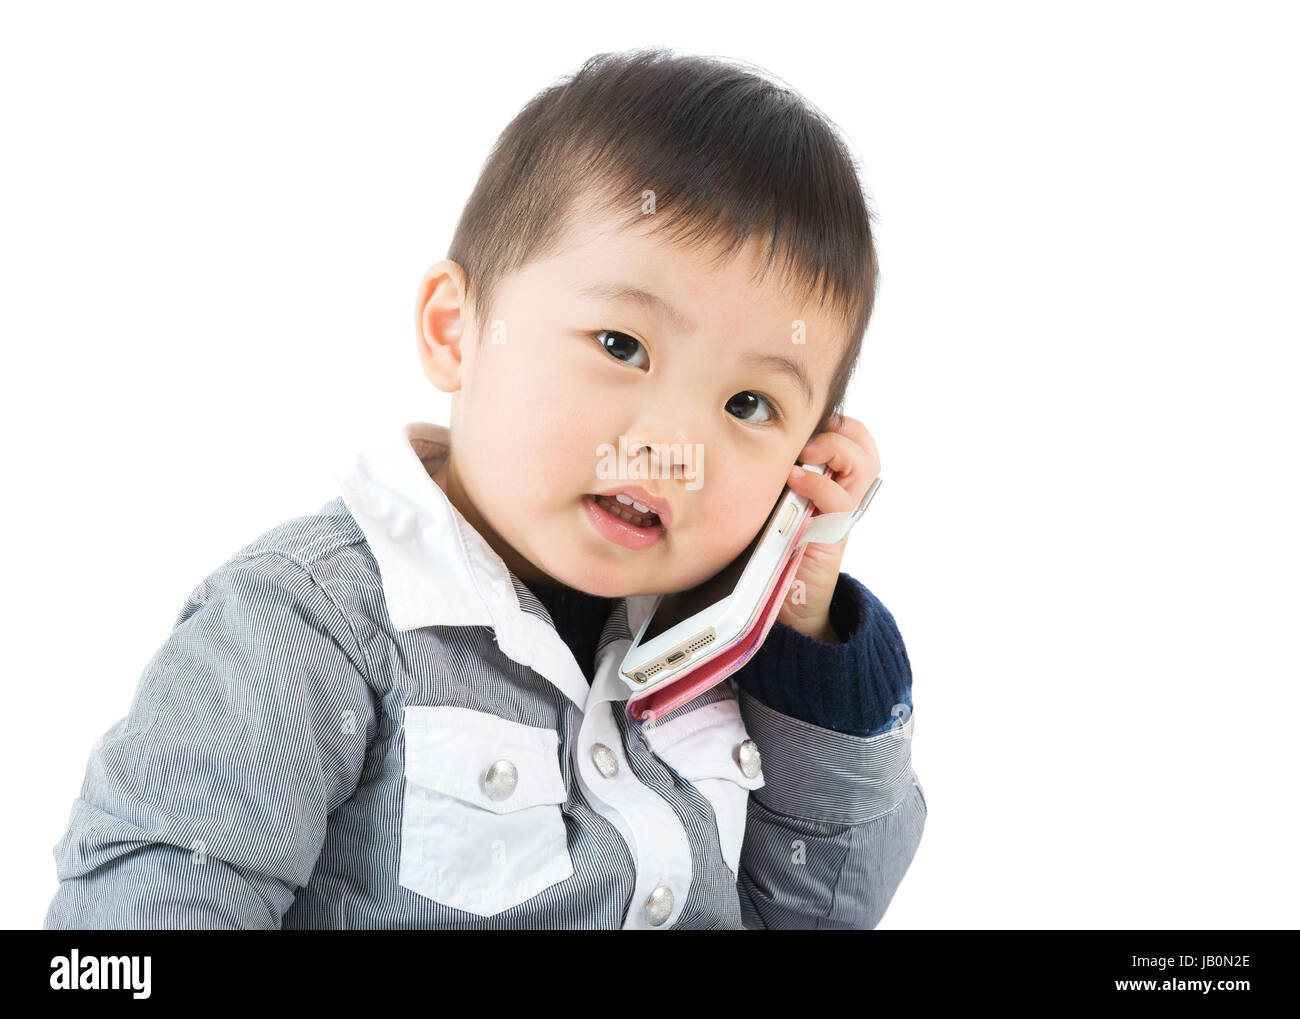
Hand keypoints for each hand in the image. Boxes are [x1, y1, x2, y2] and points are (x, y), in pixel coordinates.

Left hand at [776, 412, 880, 642]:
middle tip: (806, 435)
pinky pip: (840, 500)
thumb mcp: (766, 502)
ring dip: (834, 448)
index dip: (830, 418)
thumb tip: (731, 433)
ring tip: (806, 453)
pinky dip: (818, 484)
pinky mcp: (834, 535)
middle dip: (838, 427)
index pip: (846, 431)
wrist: (782, 606)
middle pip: (861, 441)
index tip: (800, 418)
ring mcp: (839, 512)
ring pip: (863, 463)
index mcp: (824, 477)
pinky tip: (795, 479)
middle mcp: (839, 490)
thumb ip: (766, 473)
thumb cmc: (767, 550)